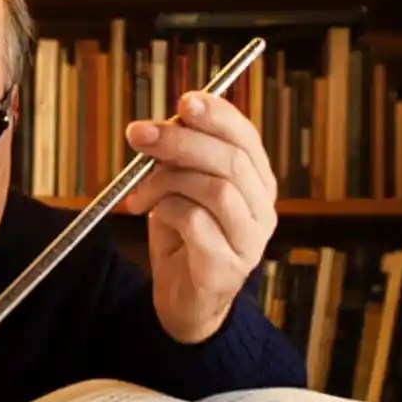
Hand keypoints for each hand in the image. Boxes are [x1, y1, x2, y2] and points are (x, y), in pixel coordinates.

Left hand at [122, 92, 277, 343]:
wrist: (183, 300)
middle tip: (139, 134)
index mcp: (256, 183)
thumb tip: (160, 123)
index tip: (184, 100)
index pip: (246, 138)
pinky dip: (166, 211)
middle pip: (231, 161)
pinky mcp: (226, 268)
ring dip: (167, 181)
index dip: (218, 115)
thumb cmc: (183, 238)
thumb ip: (178, 158)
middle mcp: (262, 210)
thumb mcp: (179, 188)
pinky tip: (149, 215)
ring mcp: (249, 242)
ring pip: (217, 190)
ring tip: (140, 193)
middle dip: (180, 140)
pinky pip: (196, 223)